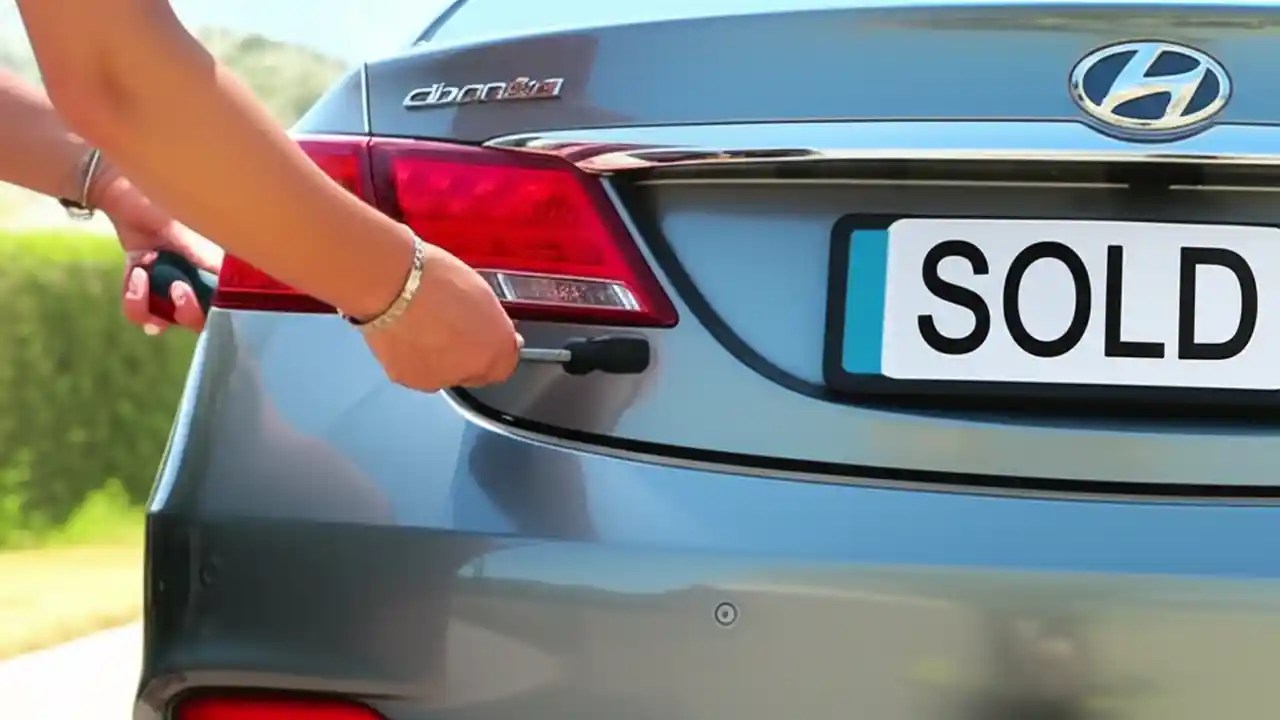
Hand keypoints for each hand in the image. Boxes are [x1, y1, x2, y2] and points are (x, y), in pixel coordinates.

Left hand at [94, 167, 223, 333]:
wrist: (128, 197)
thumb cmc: (168, 209)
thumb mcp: (195, 237)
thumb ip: (214, 264)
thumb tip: (234, 286)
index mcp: (215, 274)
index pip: (228, 308)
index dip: (221, 314)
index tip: (210, 299)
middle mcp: (194, 287)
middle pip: (196, 323)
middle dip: (187, 311)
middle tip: (178, 286)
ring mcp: (165, 292)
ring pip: (163, 323)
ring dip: (152, 307)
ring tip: (145, 277)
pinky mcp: (140, 291)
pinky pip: (138, 313)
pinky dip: (134, 298)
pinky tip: (135, 274)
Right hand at [360, 238, 522, 392]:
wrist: (392, 284)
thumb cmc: (436, 276)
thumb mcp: (480, 292)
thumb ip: (489, 320)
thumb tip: (486, 327)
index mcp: (498, 346)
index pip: (505, 363)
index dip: (493, 349)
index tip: (485, 336)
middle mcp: (473, 369)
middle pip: (475, 372)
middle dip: (466, 354)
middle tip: (449, 327)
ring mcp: (440, 378)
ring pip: (443, 374)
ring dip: (438, 358)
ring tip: (421, 327)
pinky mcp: (407, 379)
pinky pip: (415, 371)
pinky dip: (412, 357)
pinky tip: (404, 334)